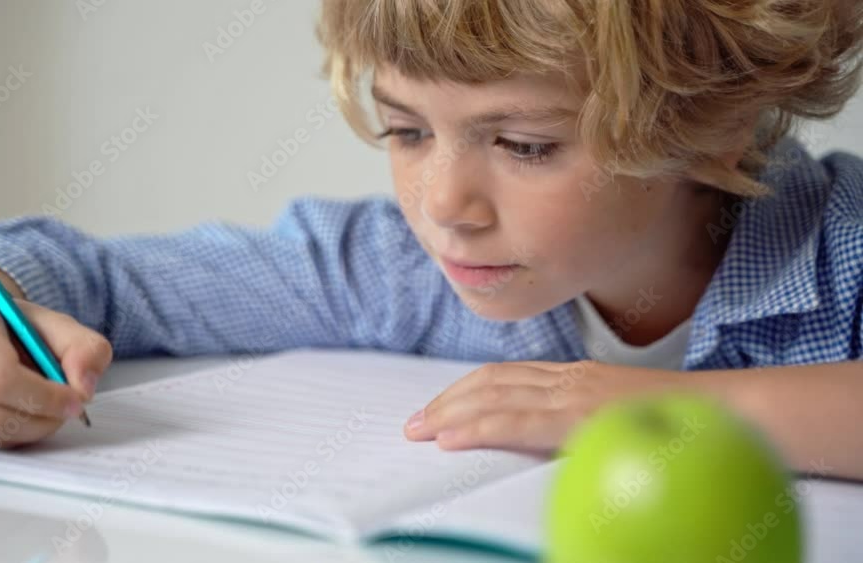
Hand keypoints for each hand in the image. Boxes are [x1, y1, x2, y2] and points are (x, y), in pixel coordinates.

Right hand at [0, 274, 112, 447]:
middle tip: (67, 407)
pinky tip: (21, 413)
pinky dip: (13, 436)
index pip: (1, 379)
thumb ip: (83, 348)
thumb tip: (84, 389)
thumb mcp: (56, 323)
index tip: (76, 400)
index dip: (46, 397)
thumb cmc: (12, 325)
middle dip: (44, 419)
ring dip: (31, 430)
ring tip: (45, 407)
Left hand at [404, 360, 699, 452]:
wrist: (733, 412)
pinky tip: (451, 438)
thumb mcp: (618, 417)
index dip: (463, 391)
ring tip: (418, 431)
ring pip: (495, 397)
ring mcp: (576, 393)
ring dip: (450, 413)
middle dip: (445, 401)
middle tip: (412, 423)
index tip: (435, 410)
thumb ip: (582, 421)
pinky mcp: (583, 416)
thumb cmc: (680, 421)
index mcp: (575, 377)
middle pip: (489, 382)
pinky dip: (479, 428)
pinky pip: (519, 422)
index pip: (503, 377)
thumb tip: (555, 442)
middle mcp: (569, 378)